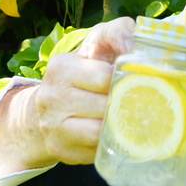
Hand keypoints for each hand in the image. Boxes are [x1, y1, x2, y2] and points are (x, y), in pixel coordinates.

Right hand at [32, 17, 135, 165]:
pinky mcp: (59, 150)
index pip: (104, 78)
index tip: (130, 80)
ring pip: (98, 133)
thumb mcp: (99, 42)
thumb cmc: (87, 68)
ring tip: (126, 117)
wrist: (52, 103)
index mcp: (61, 66)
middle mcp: (50, 97)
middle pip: (104, 107)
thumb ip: (118, 32)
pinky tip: (112, 134)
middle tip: (135, 101)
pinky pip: (94, 153)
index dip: (124, 80)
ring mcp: (51, 126)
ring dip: (117, 127)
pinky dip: (108, 145)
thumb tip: (131, 46)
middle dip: (124, 105)